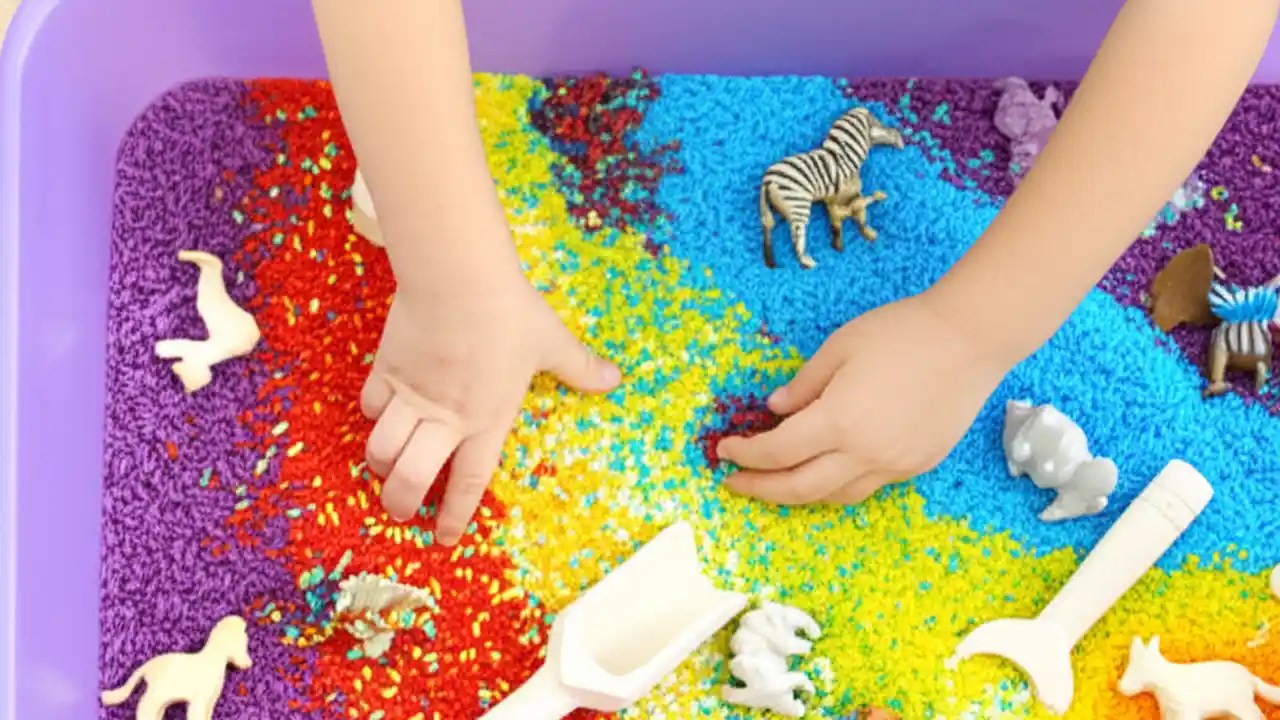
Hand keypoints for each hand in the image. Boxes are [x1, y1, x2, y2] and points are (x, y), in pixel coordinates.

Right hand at [360, 221, 620, 543]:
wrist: (458, 279)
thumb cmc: (509, 313)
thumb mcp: (551, 342)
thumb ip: (579, 367)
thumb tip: (614, 379)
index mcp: (487, 421)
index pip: (469, 483)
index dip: (454, 515)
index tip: (444, 537)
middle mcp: (446, 418)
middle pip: (410, 478)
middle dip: (400, 503)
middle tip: (398, 510)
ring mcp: (412, 396)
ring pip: (382, 448)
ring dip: (380, 464)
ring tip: (384, 467)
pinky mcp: (387, 370)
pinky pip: (371, 406)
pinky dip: (374, 415)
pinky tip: (381, 414)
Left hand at [716, 292, 1009, 504]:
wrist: (971, 338)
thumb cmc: (902, 332)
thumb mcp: (838, 348)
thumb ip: (802, 385)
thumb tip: (775, 411)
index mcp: (839, 421)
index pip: (777, 452)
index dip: (745, 455)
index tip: (724, 449)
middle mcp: (865, 453)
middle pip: (799, 489)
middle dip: (761, 489)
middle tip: (735, 483)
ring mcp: (895, 464)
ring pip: (836, 496)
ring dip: (800, 493)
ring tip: (777, 480)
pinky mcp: (918, 465)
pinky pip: (868, 485)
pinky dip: (838, 484)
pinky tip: (826, 468)